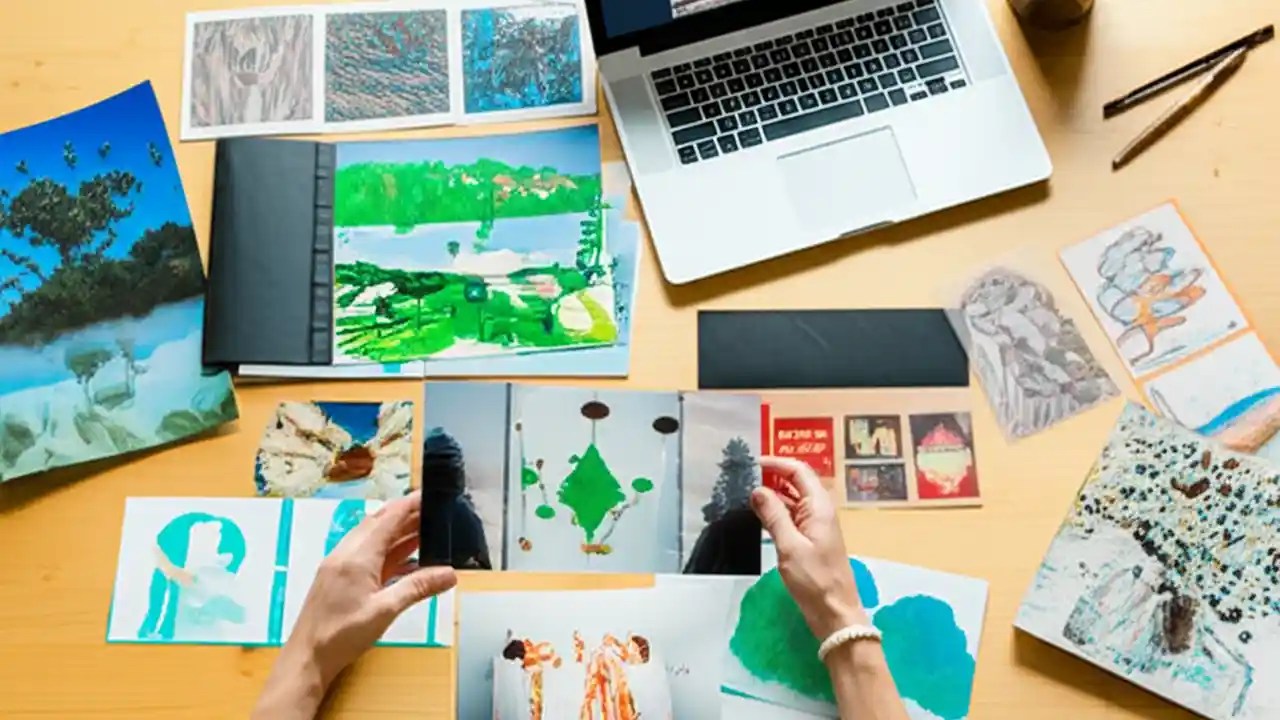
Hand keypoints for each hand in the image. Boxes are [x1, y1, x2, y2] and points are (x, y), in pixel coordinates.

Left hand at [253, 492, 456, 719]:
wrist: (308, 658)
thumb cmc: (341, 635)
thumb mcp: (385, 610)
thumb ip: (418, 587)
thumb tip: (450, 574)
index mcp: (357, 556)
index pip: (388, 518)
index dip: (410, 504)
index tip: (430, 495)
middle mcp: (346, 554)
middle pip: (380, 524)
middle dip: (407, 515)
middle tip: (433, 512)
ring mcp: (341, 566)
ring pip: (373, 539)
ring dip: (398, 534)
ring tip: (426, 532)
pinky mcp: (339, 579)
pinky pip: (368, 556)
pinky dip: (389, 553)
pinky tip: (406, 561)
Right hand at [751, 456, 865, 640]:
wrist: (835, 612)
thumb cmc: (815, 580)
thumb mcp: (789, 547)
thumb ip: (773, 516)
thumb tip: (757, 490)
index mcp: (819, 507)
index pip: (799, 471)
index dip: (776, 463)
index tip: (752, 464)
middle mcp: (819, 511)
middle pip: (796, 482)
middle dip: (772, 476)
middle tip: (744, 477)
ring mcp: (816, 526)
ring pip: (793, 500)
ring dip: (773, 495)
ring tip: (746, 494)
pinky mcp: (810, 540)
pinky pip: (792, 517)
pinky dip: (776, 513)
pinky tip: (759, 516)